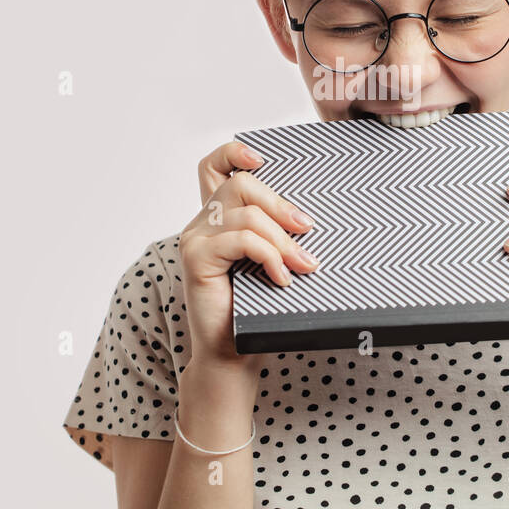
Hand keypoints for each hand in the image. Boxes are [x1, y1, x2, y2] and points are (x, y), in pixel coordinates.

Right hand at [179, 141, 319, 370]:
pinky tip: (281, 278)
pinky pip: (241, 240)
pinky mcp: (195, 257)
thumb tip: (313, 218)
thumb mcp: (272, 262)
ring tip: (303, 266)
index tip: (261, 159)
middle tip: (307, 229)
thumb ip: (278, 234)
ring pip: (246, 214)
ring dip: (282, 240)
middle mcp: (202, 223)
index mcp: (219, 218)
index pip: (214, 166)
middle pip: (240, 184)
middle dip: (279, 203)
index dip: (235, 152)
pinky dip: (269, 256)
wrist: (234, 355)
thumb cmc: (257, 309)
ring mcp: (195, 238)